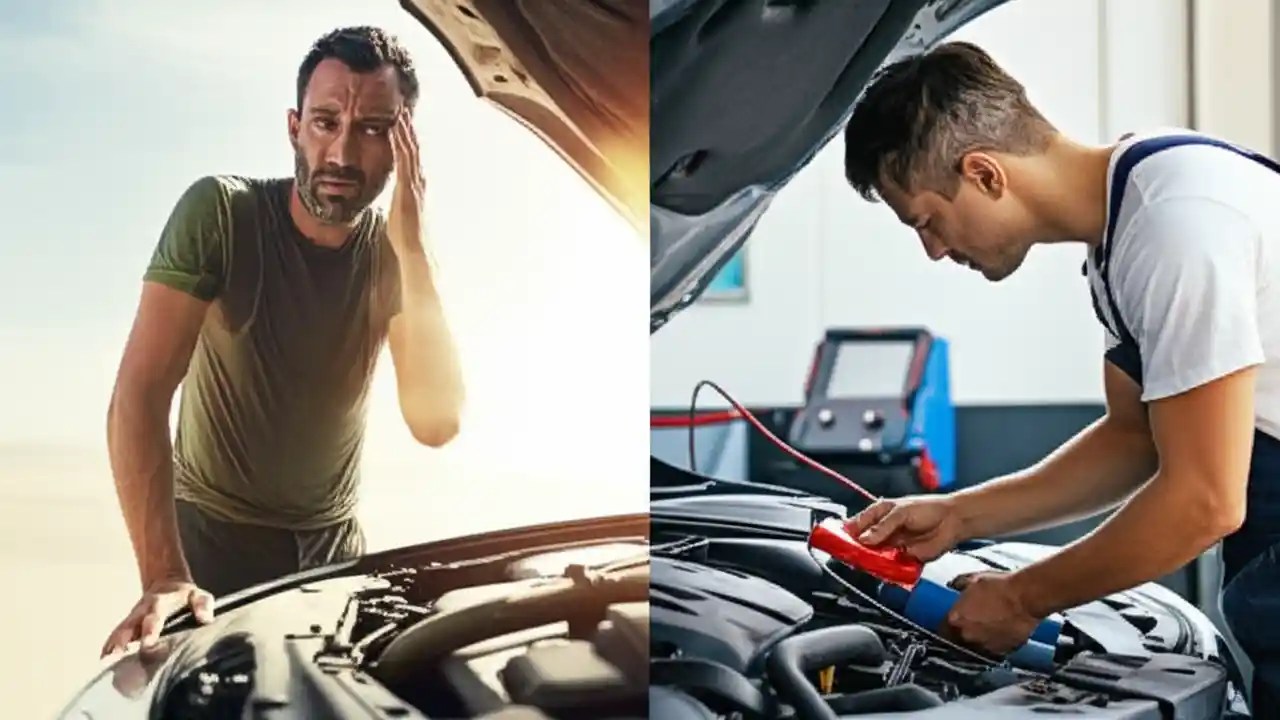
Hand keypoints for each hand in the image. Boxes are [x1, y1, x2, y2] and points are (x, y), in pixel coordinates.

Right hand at [101, 579, 213, 657]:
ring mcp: (133, 618)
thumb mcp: (198, 595)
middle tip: (117, 655)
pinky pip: (116, 636)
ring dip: (113, 645)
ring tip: (106, 661)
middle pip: (130, 624)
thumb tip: (205, 619)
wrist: (167, 583)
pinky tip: (104, 661)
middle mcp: (142, 611)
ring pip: (120, 631)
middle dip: (123, 640)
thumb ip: (202, 605)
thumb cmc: (186, 595)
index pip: (154, 616)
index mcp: (159, 603)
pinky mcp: (128, 625)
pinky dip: (109, 647)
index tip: (147, 643)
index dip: (150, 629)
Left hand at [387, 109, 425, 258]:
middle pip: (414, 149)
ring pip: (410, 149)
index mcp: (416, 187)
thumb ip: (398, 204)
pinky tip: (393, 129)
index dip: (407, 141)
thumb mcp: (401, 215)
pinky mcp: (408, 186)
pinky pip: (403, 158)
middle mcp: (419, 181)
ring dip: (405, 130)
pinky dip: (399, 142)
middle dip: (408, 129)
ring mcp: (415, 182)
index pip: (411, 158)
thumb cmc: (407, 238)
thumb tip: (395, 205)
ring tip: (400, 112)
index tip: (402, 126)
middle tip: (403, 109)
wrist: (417, 249)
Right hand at [845, 495, 964, 561]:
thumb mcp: (901, 512)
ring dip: (869, 561)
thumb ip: (883, 527)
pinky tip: (881, 570)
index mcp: (879, 515)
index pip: (857, 525)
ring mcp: (893, 547)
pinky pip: (890, 568)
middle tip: (848, 556)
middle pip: (863, 544)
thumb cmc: (928, 509)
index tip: (836, 541)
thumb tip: (865, 539)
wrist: (952, 521)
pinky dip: (885, 570)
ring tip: (863, 564)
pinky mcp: (904, 560)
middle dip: (855, 550)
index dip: (846, 533)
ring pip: (875, 557)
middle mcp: (883, 532)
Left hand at [943, 571, 1040, 654]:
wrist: (1025, 597)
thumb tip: (952, 585)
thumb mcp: (974, 579)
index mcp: (955, 620)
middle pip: (957, 641)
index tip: (949, 623)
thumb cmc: (1000, 586)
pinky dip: (994, 643)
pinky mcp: (1003, 651)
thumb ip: (958, 584)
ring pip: (976, 647)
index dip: (946, 626)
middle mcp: (967, 637)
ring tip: (986, 629)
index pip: (941, 629)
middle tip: (970, 624)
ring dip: (978, 640)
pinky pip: (994, 650)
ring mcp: (985, 646)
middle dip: (961, 634)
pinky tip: (999, 633)